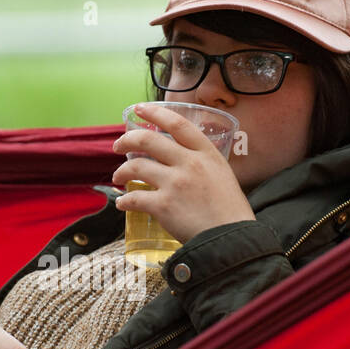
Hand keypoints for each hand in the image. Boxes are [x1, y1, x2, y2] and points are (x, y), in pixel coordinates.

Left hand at [111, 103, 255, 242]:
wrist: (232, 239)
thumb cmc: (230, 211)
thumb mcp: (223, 175)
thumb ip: (202, 164)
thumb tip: (181, 161)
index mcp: (206, 153)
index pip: (177, 123)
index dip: (155, 113)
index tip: (139, 109)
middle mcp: (189, 163)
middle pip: (148, 140)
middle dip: (126, 140)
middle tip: (117, 146)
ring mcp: (175, 183)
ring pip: (135, 167)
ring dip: (121, 171)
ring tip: (118, 177)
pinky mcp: (164, 206)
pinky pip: (134, 197)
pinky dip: (124, 201)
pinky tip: (122, 204)